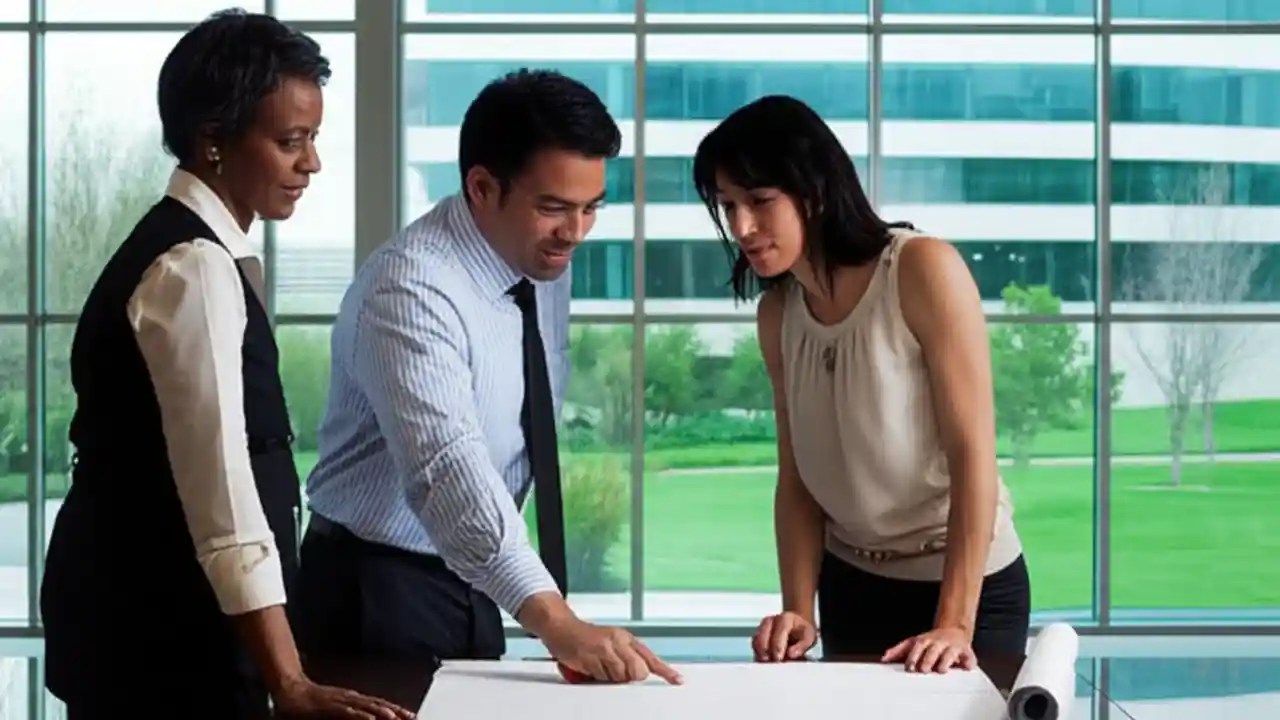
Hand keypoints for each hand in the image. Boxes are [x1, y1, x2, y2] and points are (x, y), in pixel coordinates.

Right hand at [272, 676, 415, 718]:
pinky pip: (346, 712)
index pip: (380, 705)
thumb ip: (350, 712)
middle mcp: (351, 698)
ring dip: (381, 712)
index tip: (412, 716)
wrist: (290, 689)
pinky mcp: (328, 706)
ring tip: (396, 718)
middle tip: (412, 718)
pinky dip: (359, 716)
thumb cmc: (312, 701)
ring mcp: (340, 700)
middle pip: (378, 705)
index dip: (397, 710)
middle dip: (396, 712)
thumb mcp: (335, 708)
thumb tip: (366, 717)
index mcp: (354, 699)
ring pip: (365, 707)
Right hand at [543, 619, 682, 684]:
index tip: (677, 680)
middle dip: (630, 677)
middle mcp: (617, 642)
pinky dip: (597, 677)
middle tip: (617, 672)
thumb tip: (641, 674)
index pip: (650, 657)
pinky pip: (601, 677)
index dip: (665, 670)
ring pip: (619, 677)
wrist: (562, 628)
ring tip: (600, 666)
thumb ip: (628, 656)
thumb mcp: (613, 642)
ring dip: (610, 678)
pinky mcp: (590, 657)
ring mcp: (604, 649)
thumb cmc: (588, 638)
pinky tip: (591, 666)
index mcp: (626, 638)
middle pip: (638, 671)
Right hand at [751, 611, 816, 662]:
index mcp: (784, 619)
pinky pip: (754, 646)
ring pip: (756, 642)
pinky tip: (766, 663)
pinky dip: (759, 655)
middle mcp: (770, 621)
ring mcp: (761, 627)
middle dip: (767, 653)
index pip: (778, 634)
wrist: (796, 625)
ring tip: (769, 666)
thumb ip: (802, 645)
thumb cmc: (802, 631)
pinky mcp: (757, 635)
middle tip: (773, 666)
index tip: (778, 659)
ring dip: (762, 655)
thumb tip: (791, 654)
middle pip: (762, 638)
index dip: (777, 648)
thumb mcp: (809, 636)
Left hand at [881, 627, 975, 673]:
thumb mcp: (914, 643)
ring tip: (941, 670)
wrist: (954, 630)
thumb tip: (884, 658)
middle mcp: (939, 642)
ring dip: (945, 661)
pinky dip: (968, 662)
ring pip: (949, 653)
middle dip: (928, 659)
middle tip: (923, 669)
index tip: (909, 667)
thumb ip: (899, 651)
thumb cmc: (931, 642)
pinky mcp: (966, 652)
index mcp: (925, 640)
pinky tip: (966, 668)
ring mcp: (953, 646)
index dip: (913, 656)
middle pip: (933, 650)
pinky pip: (969, 657)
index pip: (917, 647)